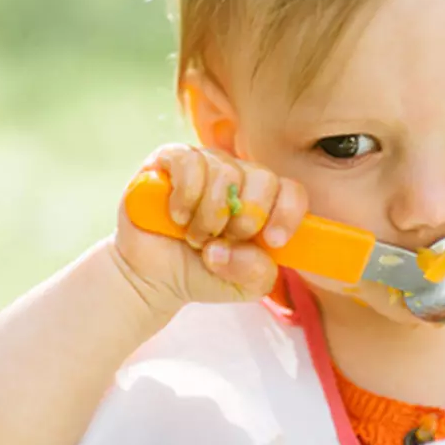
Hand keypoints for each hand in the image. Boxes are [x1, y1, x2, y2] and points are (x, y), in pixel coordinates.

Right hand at [112, 144, 306, 314]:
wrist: (152, 277)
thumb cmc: (203, 274)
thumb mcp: (242, 286)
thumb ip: (258, 274)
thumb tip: (233, 247)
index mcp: (263, 203)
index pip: (292, 192)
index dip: (287, 214)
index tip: (272, 241)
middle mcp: (238, 177)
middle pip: (264, 178)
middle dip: (245, 220)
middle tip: (223, 241)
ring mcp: (206, 164)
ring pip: (226, 173)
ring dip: (209, 217)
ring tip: (194, 237)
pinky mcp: (171, 159)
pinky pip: (191, 163)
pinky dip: (185, 196)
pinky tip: (177, 216)